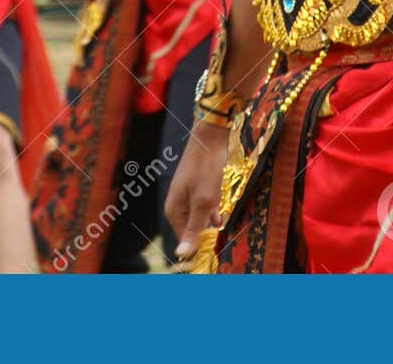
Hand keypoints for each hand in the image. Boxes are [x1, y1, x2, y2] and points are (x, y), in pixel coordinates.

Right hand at [164, 121, 228, 259]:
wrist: (210, 137)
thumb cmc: (207, 169)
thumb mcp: (203, 202)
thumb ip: (194, 228)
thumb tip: (182, 255)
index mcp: (173, 211)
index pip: (186, 240)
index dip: (202, 243)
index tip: (217, 241)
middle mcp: (175, 206)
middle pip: (193, 229)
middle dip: (207, 227)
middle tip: (219, 216)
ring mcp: (184, 196)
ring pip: (200, 217)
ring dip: (212, 217)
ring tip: (219, 204)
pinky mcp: (194, 189)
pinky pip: (203, 207)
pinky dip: (212, 208)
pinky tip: (219, 206)